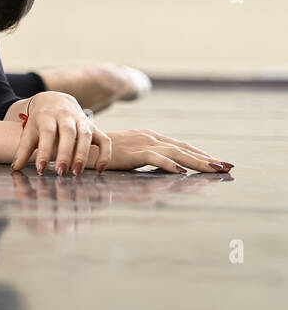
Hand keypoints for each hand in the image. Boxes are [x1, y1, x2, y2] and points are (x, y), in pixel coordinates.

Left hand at [11, 90, 110, 174]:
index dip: (45, 150)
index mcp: (47, 116)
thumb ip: (23, 150)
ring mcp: (81, 121)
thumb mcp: (29, 131)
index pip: (47, 133)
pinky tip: (99, 169)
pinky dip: (105, 154)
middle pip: (68, 133)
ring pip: (86, 135)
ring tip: (76, 172)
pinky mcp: (94, 127)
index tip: (41, 168)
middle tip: (62, 172)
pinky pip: (104, 140)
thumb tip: (14, 168)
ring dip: (83, 154)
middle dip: (66, 153)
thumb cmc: (40, 121)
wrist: (55, 101)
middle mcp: (66, 116)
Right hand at [92, 129, 233, 172]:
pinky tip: (182, 172)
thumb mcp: (129, 153)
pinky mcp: (134, 152)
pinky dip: (170, 164)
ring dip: (198, 162)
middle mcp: (150, 137)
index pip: (182, 146)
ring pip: (177, 152)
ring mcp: (143, 143)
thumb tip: (165, 168)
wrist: (81, 147)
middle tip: (227, 166)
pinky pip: (156, 158)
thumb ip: (147, 157)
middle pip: (185, 148)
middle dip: (207, 158)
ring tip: (215, 169)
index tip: (218, 162)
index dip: (201, 154)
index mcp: (150, 137)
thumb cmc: (103, 153)